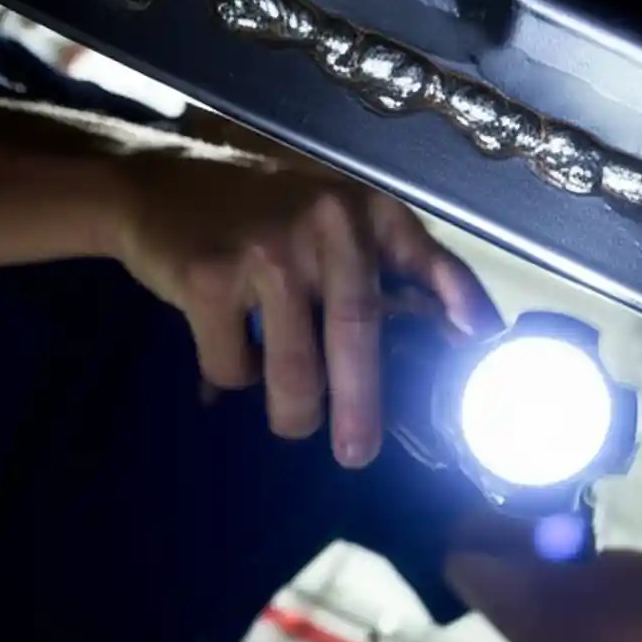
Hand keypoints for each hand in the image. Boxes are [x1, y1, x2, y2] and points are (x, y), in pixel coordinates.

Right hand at [107, 155, 501, 466]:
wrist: (154, 187)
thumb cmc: (260, 214)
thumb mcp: (333, 217)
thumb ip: (389, 264)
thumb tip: (454, 334)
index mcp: (366, 211)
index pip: (430, 261)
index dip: (463, 303)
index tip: (487, 344)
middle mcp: (326, 223)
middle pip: (358, 330)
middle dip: (363, 403)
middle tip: (361, 454)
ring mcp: (267, 250)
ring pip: (294, 368)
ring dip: (295, 412)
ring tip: (296, 421)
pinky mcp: (209, 278)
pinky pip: (235, 365)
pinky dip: (234, 379)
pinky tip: (229, 352)